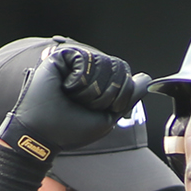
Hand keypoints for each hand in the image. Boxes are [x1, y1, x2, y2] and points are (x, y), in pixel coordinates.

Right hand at [0, 46, 152, 160]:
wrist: (43, 134)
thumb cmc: (70, 129)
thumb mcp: (108, 116)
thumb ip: (129, 97)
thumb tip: (146, 79)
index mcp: (100, 83)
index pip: (124, 77)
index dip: (119, 97)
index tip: (98, 110)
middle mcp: (89, 70)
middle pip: (118, 68)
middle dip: (106, 94)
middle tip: (84, 105)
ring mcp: (76, 62)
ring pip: (103, 63)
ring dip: (91, 89)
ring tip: (73, 97)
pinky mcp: (62, 57)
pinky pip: (86, 58)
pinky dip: (80, 79)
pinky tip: (66, 87)